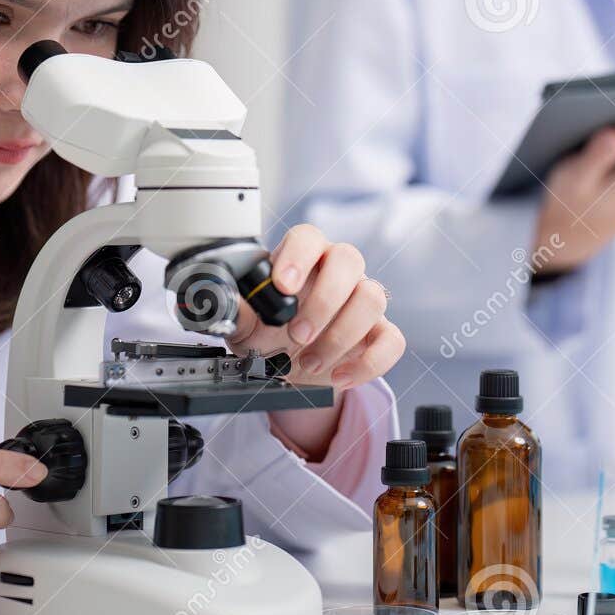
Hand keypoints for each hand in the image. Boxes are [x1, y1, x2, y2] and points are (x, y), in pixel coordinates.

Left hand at [227, 224, 404, 391]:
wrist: (289, 368)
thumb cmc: (270, 334)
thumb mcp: (247, 325)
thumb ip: (237, 312)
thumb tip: (221, 303)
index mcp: (305, 258)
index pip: (308, 237)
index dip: (298, 256)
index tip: (282, 286)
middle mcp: (339, 272)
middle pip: (349, 259)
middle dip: (325, 299)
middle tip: (298, 334)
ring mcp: (363, 300)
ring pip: (373, 297)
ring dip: (341, 335)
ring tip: (310, 362)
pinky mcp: (380, 333)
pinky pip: (392, 340)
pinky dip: (368, 363)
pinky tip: (340, 377)